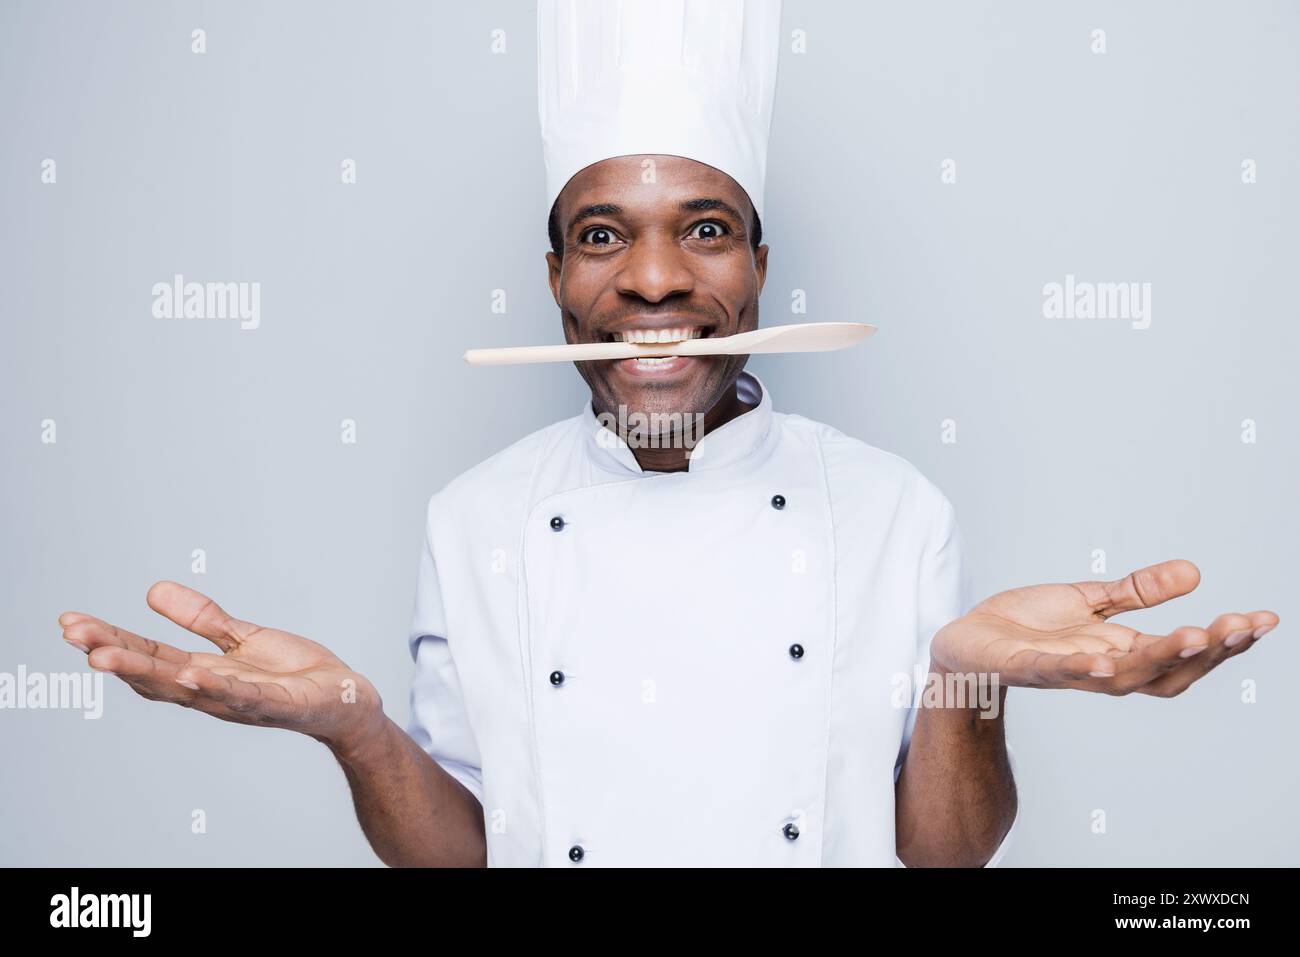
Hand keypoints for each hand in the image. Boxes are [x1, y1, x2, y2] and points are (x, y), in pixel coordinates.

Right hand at [59, 582, 384, 750]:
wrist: (348, 701)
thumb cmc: (295, 674)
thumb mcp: (244, 637)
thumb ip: (203, 618)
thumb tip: (153, 590)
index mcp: (205, 674)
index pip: (149, 657)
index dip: (110, 641)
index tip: (71, 623)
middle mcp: (215, 693)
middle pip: (155, 674)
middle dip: (113, 655)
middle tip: (73, 635)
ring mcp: (243, 702)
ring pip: (188, 688)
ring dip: (147, 673)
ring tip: (107, 656)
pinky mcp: (278, 704)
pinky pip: (244, 696)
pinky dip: (216, 687)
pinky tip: (192, 673)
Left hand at [930, 560, 1278, 696]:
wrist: (964, 641)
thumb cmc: (1026, 627)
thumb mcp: (1088, 599)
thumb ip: (1136, 590)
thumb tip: (1194, 571)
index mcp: (1121, 652)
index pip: (1183, 654)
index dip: (1223, 641)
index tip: (1263, 619)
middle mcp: (1101, 670)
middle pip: (1166, 670)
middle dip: (1206, 650)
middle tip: (1240, 625)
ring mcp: (1064, 672)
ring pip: (1122, 674)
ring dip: (1158, 657)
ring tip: (1193, 635)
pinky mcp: (1022, 667)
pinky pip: (1056, 672)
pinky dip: (1080, 668)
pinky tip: (1103, 660)